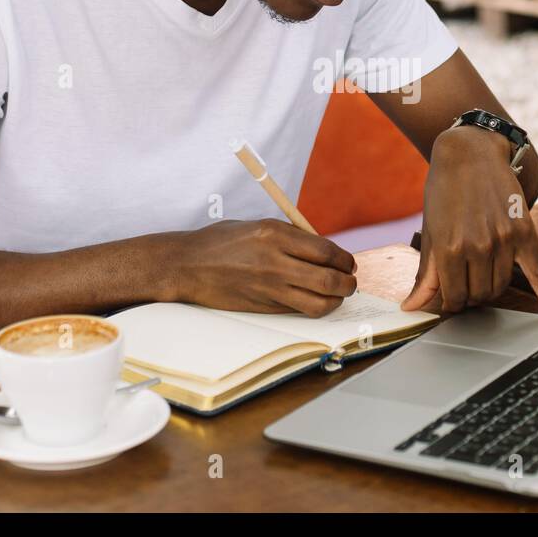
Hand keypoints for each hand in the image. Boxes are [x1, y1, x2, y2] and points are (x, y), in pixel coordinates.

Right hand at [168, 219, 356, 315]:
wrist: (187, 265)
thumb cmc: (222, 241)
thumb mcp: (259, 226)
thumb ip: (291, 237)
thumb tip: (324, 250)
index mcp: (275, 234)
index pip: (326, 251)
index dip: (344, 260)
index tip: (348, 263)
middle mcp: (275, 262)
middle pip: (328, 280)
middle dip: (348, 283)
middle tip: (350, 282)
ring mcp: (269, 288)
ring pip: (318, 303)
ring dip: (336, 301)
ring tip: (338, 295)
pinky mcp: (263, 307)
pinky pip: (298, 310)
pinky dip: (313, 307)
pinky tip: (314, 300)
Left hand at [402, 126, 537, 319]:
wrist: (470, 152)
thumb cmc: (445, 190)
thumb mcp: (430, 231)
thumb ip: (425, 274)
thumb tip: (410, 307)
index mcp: (449, 249)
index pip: (455, 298)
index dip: (452, 302)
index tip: (452, 298)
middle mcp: (478, 247)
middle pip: (480, 295)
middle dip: (471, 295)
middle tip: (466, 282)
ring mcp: (504, 240)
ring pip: (501, 286)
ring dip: (491, 288)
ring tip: (482, 275)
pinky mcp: (525, 232)